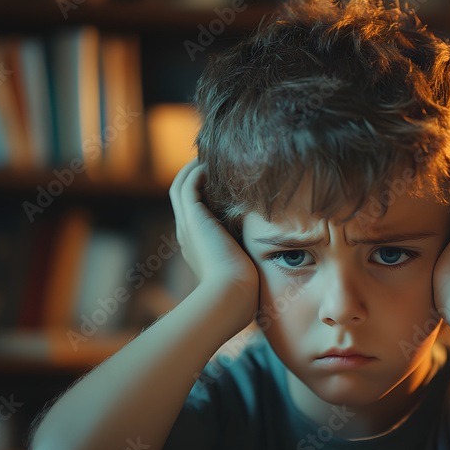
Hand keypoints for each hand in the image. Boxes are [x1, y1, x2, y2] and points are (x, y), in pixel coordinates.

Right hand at [169, 158, 258, 301]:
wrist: (231, 294)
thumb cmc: (244, 288)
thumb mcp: (247, 266)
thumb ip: (251, 254)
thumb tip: (269, 250)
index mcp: (198, 246)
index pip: (194, 214)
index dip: (204, 196)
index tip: (221, 184)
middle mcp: (188, 234)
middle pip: (182, 197)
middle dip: (195, 177)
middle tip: (211, 162)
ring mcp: (187, 226)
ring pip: (180, 187)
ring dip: (192, 169)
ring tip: (209, 156)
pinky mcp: (193, 218)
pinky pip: (187, 186)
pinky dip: (196, 172)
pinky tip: (212, 164)